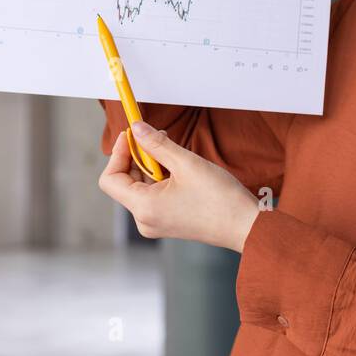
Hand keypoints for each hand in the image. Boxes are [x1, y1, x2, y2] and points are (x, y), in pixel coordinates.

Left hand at [98, 121, 259, 251]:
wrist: (245, 226)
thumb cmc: (220, 199)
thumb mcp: (187, 163)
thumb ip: (157, 144)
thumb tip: (136, 129)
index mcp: (144, 207)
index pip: (110, 179)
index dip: (118, 153)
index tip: (131, 135)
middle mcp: (144, 220)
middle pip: (125, 183)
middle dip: (138, 157)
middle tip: (157, 138)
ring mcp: (155, 224)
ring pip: (140, 188)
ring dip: (152, 167)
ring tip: (175, 156)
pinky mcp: (167, 223)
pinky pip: (153, 197)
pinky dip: (161, 180)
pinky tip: (180, 171)